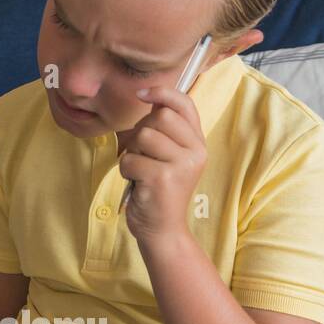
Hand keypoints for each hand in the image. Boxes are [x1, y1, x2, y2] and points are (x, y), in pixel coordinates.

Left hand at [118, 86, 207, 241]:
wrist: (163, 230)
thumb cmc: (160, 191)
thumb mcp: (170, 158)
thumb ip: (166, 130)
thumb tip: (151, 97)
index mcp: (198, 143)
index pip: (185, 104)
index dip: (162, 93)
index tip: (141, 94)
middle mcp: (195, 152)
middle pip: (159, 117)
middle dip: (141, 132)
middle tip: (142, 155)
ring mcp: (181, 165)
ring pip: (143, 136)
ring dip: (132, 153)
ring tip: (140, 171)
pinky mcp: (162, 178)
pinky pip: (131, 159)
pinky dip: (126, 171)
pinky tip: (136, 183)